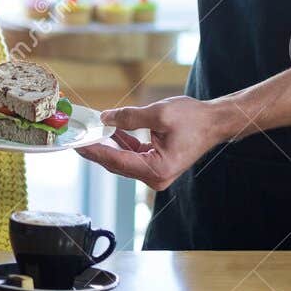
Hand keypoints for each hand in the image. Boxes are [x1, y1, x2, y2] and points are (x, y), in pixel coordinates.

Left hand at [76, 95, 234, 189]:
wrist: (214, 122)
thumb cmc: (194, 119)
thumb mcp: (159, 113)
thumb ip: (129, 117)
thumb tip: (105, 118)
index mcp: (158, 169)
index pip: (118, 161)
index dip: (95, 151)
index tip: (78, 144)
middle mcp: (156, 177)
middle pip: (117, 164)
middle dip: (97, 150)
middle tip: (76, 138)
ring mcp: (156, 173)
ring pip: (123, 160)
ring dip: (107, 146)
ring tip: (88, 133)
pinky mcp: (156, 165)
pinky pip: (132, 156)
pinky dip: (121, 144)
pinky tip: (109, 131)